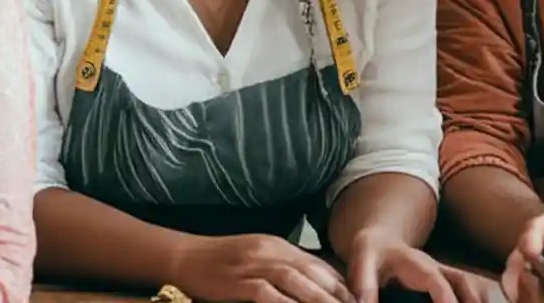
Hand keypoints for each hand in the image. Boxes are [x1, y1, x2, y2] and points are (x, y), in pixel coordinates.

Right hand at [173, 233, 354, 302]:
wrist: (184, 257)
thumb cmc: (222, 263)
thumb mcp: (258, 258)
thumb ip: (285, 268)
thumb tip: (317, 286)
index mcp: (278, 246)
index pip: (319, 265)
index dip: (341, 284)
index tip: (360, 300)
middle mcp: (270, 252)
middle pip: (312, 273)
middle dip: (338, 294)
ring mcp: (253, 265)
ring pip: (295, 282)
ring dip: (319, 300)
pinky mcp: (237, 281)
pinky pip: (266, 294)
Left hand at [346, 229, 491, 302]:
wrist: (380, 239)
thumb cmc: (371, 252)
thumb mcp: (361, 260)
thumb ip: (364, 282)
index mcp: (415, 263)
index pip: (436, 281)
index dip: (445, 298)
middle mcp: (435, 267)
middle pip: (464, 282)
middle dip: (472, 301)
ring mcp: (444, 274)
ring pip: (471, 286)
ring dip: (478, 301)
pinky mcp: (446, 282)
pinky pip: (470, 290)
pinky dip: (477, 299)